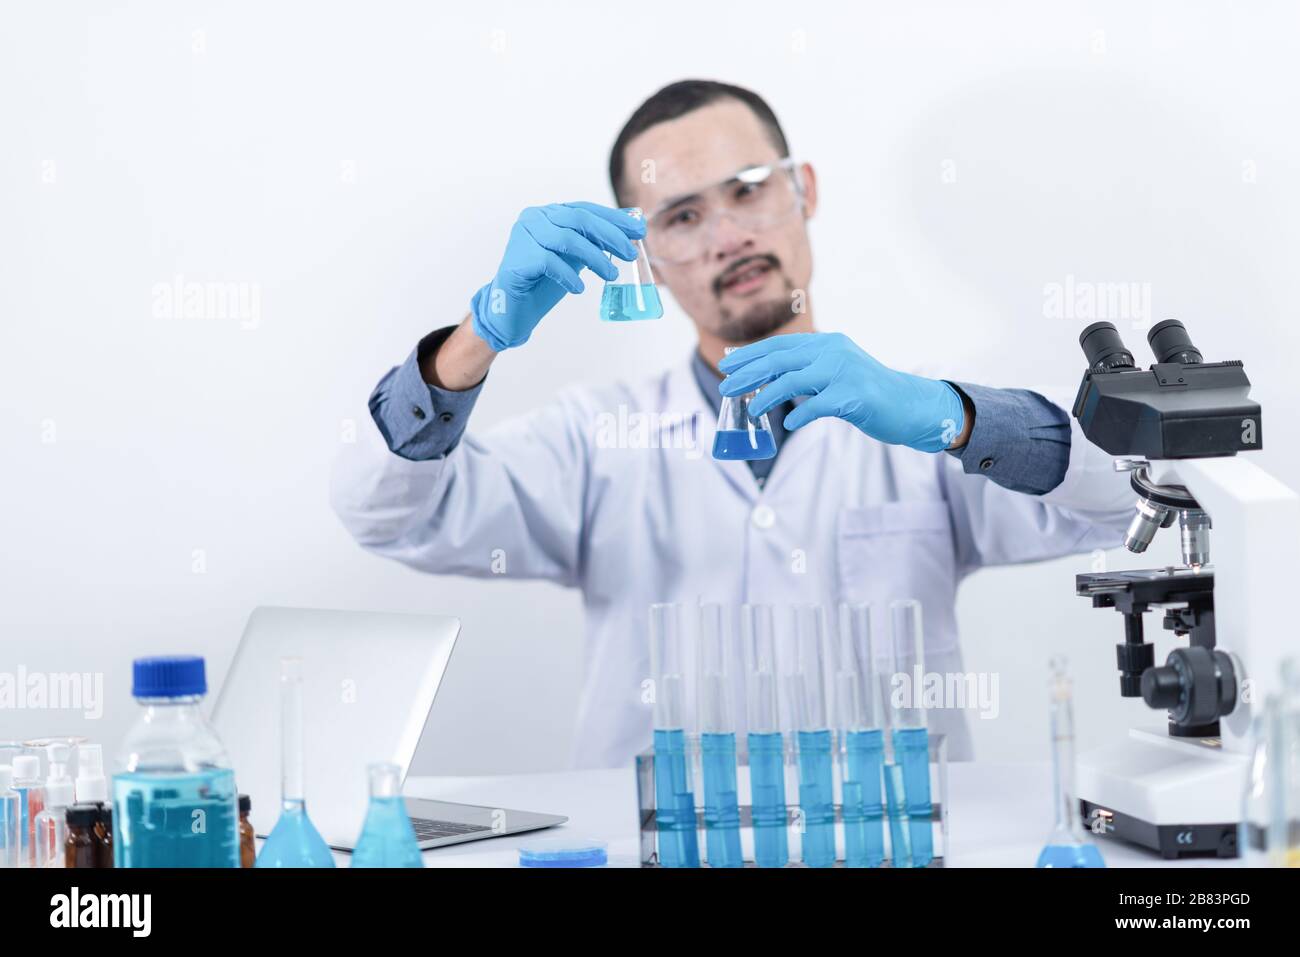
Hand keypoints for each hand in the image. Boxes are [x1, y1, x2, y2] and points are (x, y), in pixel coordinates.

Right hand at [469, 202, 645, 351]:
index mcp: (549, 213)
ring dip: (595, 258)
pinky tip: (579, 288)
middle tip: (630, 254)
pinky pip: (549, 262)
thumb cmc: (546, 281)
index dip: (614, 219)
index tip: (639, 230)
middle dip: (609, 235)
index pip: (585, 209)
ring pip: (566, 239)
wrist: (515, 309)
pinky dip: (568, 276)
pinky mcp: (518, 258)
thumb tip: (635, 223)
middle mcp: (534, 218)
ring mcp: (523, 236)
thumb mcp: (578, 256)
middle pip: (578, 219)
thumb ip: (599, 238)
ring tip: (611, 275)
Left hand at [718, 332, 967, 451]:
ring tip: (751, 410)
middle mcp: (834, 351)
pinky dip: (800, 415)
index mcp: (827, 343)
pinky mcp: (855, 396)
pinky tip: (788, 425)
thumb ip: (806, 372)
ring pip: (794, 380)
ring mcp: (845, 372)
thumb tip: (766, 379)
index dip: (750, 354)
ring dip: (767, 396)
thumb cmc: (866, 392)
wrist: (910, 405)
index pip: (780, 345)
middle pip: (780, 359)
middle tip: (725, 386)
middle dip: (749, 373)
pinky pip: (818, 406)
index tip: (726, 364)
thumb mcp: (834, 373)